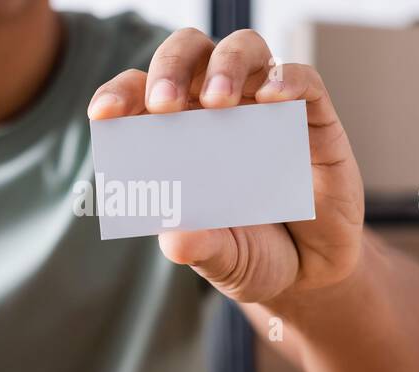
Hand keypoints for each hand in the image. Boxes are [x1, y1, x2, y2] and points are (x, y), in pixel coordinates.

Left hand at [88, 28, 365, 302]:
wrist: (311, 275)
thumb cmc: (253, 254)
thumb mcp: (223, 259)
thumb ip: (199, 247)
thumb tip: (175, 238)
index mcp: (178, 133)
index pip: (141, 94)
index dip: (119, 94)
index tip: (104, 115)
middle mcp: (219, 109)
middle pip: (189, 54)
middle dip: (170, 68)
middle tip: (165, 104)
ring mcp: (266, 108)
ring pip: (243, 48)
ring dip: (225, 65)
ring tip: (219, 102)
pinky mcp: (313, 117)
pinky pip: (302, 79)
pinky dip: (286, 79)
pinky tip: (272, 98)